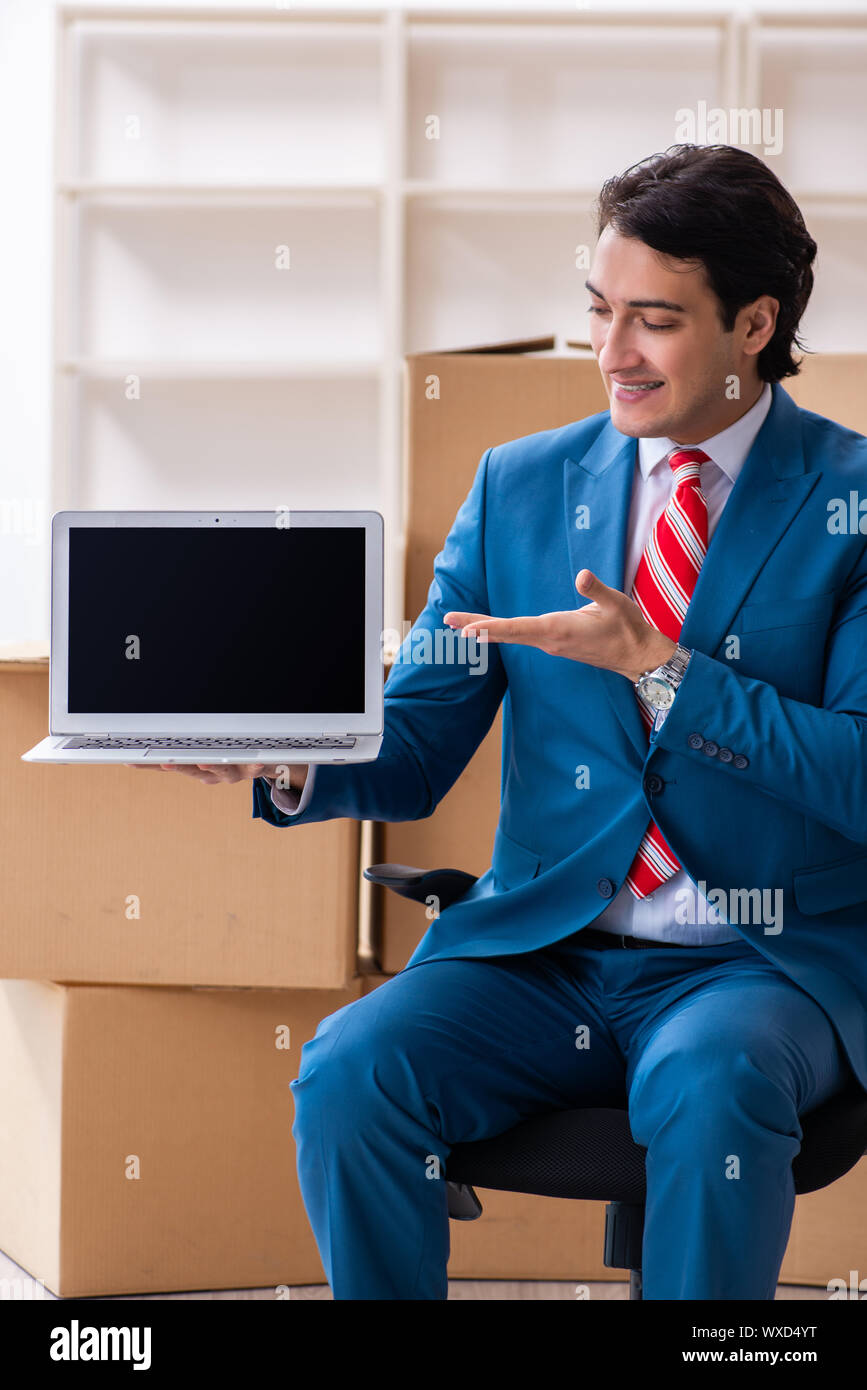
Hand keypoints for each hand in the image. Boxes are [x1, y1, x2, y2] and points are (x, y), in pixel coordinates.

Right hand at [126, 762, 306, 786]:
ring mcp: (232, 772)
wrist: (262, 766)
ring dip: (213, 766)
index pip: (168, 766)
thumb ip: (180, 751)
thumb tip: (145, 747)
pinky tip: (256, 761)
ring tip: (204, 762)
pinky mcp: (254, 769)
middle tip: (166, 763)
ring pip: (221, 769)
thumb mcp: (201, 758)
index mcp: (195, 768)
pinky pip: (255, 767)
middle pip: (191, 769)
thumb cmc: (227, 759)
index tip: (133, 762)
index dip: (151, 765)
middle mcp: (211, 773)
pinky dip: (255, 765)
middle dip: (179, 766)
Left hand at [444, 569, 675, 682]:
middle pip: (506, 633)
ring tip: (459, 624)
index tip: (467, 631)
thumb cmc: (628, 629)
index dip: (491, 628)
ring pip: (512, 636)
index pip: (518, 629)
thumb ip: (597, 590)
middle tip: (447, 621)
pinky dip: (501, 632)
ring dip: (485, 630)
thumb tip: (581, 575)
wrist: (637, 657)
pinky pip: (521, 636)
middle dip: (476, 627)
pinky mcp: (554, 644)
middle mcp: (549, 640)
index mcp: (559, 630)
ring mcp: (551, 644)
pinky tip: (488, 630)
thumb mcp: (616, 604)